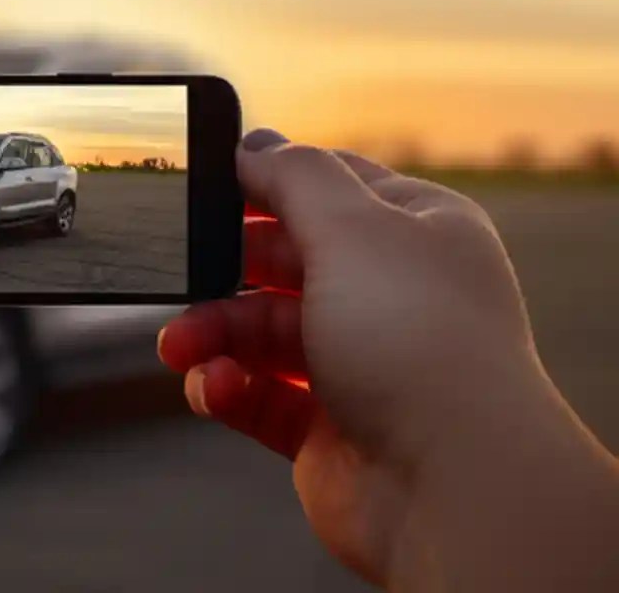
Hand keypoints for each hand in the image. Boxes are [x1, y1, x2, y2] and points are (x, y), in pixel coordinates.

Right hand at [158, 129, 618, 589]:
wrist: (450, 484)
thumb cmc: (417, 343)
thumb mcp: (354, 228)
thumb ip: (295, 177)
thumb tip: (254, 144)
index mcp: (414, 232)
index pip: (329, 187)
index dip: (266, 181)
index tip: (204, 186)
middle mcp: (388, 294)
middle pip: (280, 261)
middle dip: (222, 270)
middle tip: (177, 275)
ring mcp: (357, 363)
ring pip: (258, 332)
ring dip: (210, 335)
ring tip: (178, 349)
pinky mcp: (325, 425)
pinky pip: (256, 394)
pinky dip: (226, 388)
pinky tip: (214, 388)